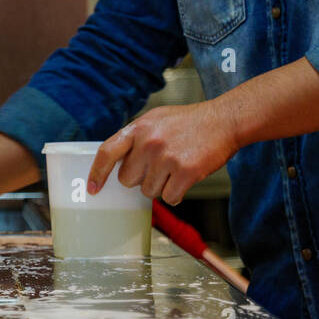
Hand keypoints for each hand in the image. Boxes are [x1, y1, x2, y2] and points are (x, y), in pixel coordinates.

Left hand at [87, 100, 239, 204]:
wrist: (225, 120)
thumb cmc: (189, 122)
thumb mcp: (156, 120)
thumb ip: (134, 138)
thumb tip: (115, 163)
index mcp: (138, 128)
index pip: (107, 153)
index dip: (97, 174)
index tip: (93, 189)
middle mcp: (149, 142)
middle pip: (128, 180)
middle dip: (141, 178)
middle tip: (159, 166)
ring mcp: (167, 157)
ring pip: (149, 192)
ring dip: (161, 186)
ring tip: (175, 168)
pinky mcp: (185, 172)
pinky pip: (170, 197)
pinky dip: (177, 193)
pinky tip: (186, 177)